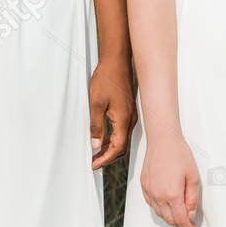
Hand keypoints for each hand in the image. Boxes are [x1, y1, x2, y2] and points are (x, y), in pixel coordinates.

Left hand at [87, 52, 135, 168]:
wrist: (117, 61)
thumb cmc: (107, 79)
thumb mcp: (96, 103)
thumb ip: (96, 126)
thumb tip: (96, 145)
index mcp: (124, 120)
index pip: (118, 148)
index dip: (105, 159)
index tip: (93, 165)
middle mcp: (131, 119)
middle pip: (123, 147)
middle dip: (108, 157)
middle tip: (94, 162)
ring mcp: (131, 115)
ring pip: (123, 139)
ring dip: (111, 148)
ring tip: (96, 153)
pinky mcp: (128, 110)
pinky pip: (123, 130)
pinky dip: (114, 138)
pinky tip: (103, 137)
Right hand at [141, 132, 200, 226]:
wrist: (162, 139)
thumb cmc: (179, 153)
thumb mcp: (193, 176)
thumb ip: (192, 198)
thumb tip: (190, 213)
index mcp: (172, 194)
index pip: (181, 220)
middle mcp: (158, 195)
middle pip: (169, 219)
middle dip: (181, 223)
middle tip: (190, 222)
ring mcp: (149, 191)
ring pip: (159, 214)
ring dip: (170, 217)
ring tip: (180, 212)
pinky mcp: (144, 186)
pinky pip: (152, 204)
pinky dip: (160, 208)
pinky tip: (167, 204)